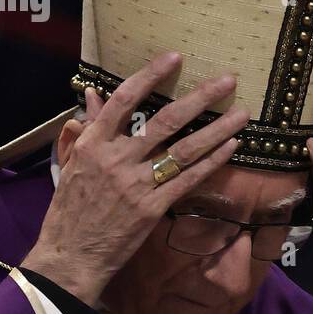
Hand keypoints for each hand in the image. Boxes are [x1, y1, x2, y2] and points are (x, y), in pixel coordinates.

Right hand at [21, 51, 249, 305]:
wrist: (70, 256)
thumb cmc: (70, 209)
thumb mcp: (72, 163)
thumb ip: (88, 128)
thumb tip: (92, 94)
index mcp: (93, 143)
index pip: (124, 99)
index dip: (150, 75)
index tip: (175, 57)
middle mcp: (116, 158)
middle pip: (164, 120)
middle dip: (200, 98)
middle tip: (227, 80)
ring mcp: (136, 183)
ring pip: (184, 149)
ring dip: (217, 129)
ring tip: (242, 113)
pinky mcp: (153, 207)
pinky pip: (189, 179)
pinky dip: (212, 161)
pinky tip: (232, 147)